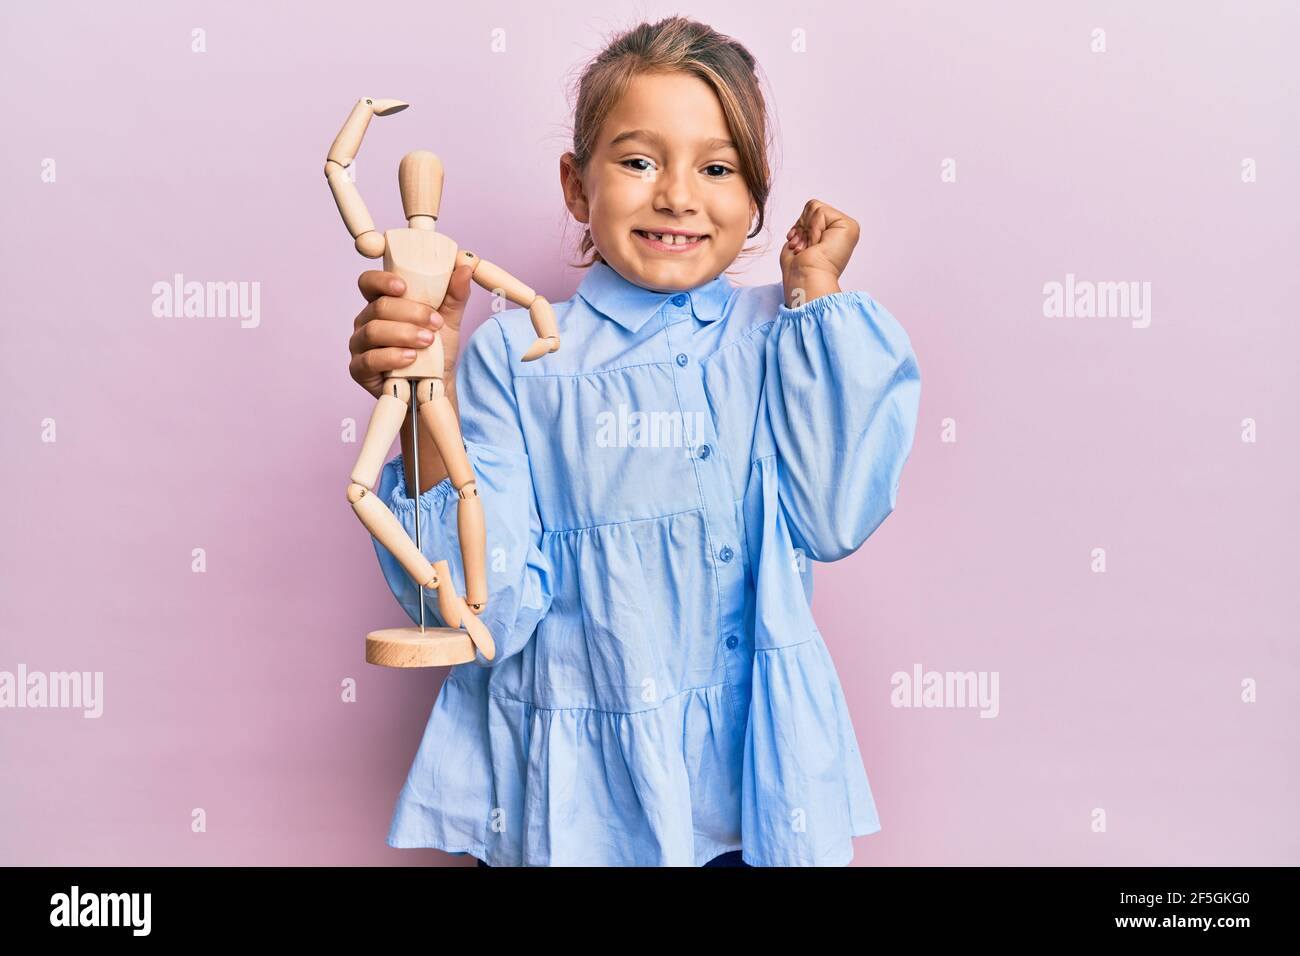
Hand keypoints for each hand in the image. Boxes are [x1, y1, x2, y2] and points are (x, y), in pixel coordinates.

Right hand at [347, 262, 473, 398]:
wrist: (436, 385)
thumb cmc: (436, 350)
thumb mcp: (449, 319)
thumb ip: (455, 294)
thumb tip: (465, 266)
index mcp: (382, 303)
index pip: (369, 282)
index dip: (382, 281)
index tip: (404, 287)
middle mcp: (366, 321)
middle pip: (378, 307)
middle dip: (410, 313)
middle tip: (435, 323)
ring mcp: (360, 345)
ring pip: (373, 331)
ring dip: (404, 334)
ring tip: (427, 342)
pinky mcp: (359, 369)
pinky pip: (369, 359)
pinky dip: (392, 356)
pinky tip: (410, 358)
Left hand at [779, 199, 859, 307]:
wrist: (806, 278)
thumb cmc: (799, 268)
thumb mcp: (799, 239)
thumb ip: (806, 223)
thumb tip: (808, 211)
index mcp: (831, 234)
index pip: (809, 213)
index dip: (799, 227)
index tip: (797, 246)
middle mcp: (841, 230)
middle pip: (811, 208)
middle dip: (801, 228)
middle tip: (801, 248)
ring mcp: (846, 227)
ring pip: (814, 208)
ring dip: (806, 230)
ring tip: (808, 248)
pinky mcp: (849, 225)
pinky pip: (820, 212)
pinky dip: (812, 229)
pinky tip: (816, 245)